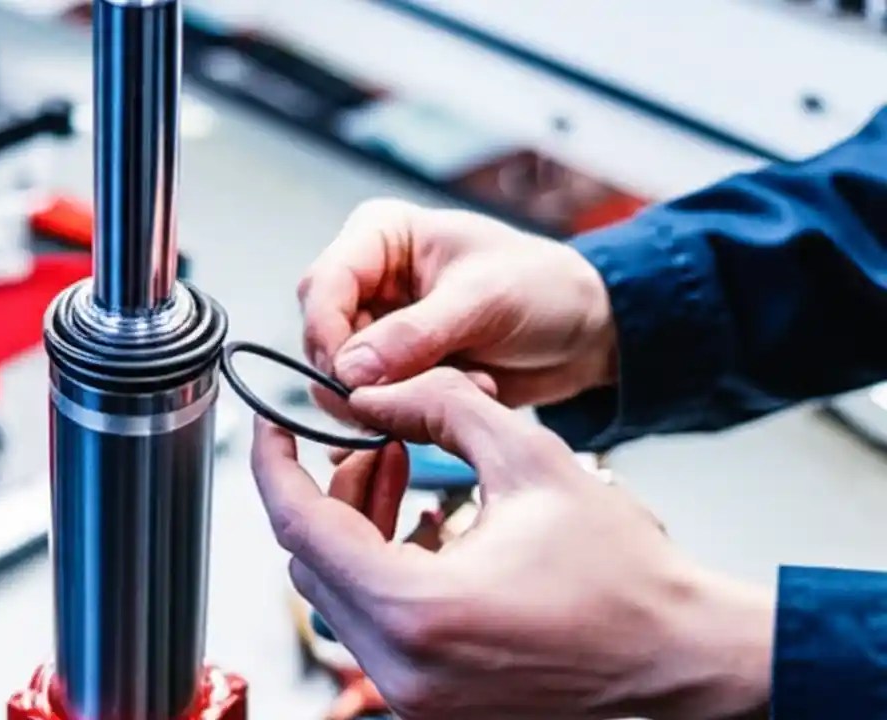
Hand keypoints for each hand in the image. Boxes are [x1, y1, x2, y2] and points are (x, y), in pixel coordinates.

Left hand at [250, 369, 773, 719]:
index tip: (271, 422)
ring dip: (355, 524)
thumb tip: (372, 390)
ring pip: (339, 590)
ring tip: (400, 467)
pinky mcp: (429, 697)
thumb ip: (439, 407)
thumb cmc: (621, 570)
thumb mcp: (528, 458)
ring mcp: (413, 691)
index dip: (274, 464)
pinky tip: (426, 522)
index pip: (300, 527)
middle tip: (370, 438)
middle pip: (313, 559)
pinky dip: (381, 565)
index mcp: (415, 607)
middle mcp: (401, 665)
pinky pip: (373, 621)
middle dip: (329, 487)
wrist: (677, 650)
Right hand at [298, 199, 616, 406]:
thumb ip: (414, 334)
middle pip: (323, 337)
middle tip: (402, 402)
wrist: (586, 331)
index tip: (352, 379)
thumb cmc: (544, 287)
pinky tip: (442, 417)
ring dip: (391, 400)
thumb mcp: (484, 301)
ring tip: (457, 392)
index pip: (323, 286)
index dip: (328, 336)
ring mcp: (379, 328)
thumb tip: (350, 369)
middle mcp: (370, 280)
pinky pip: (371, 402)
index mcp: (380, 237)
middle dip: (357, 377)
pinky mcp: (395, 370)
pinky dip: (402, 417)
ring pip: (342, 378)